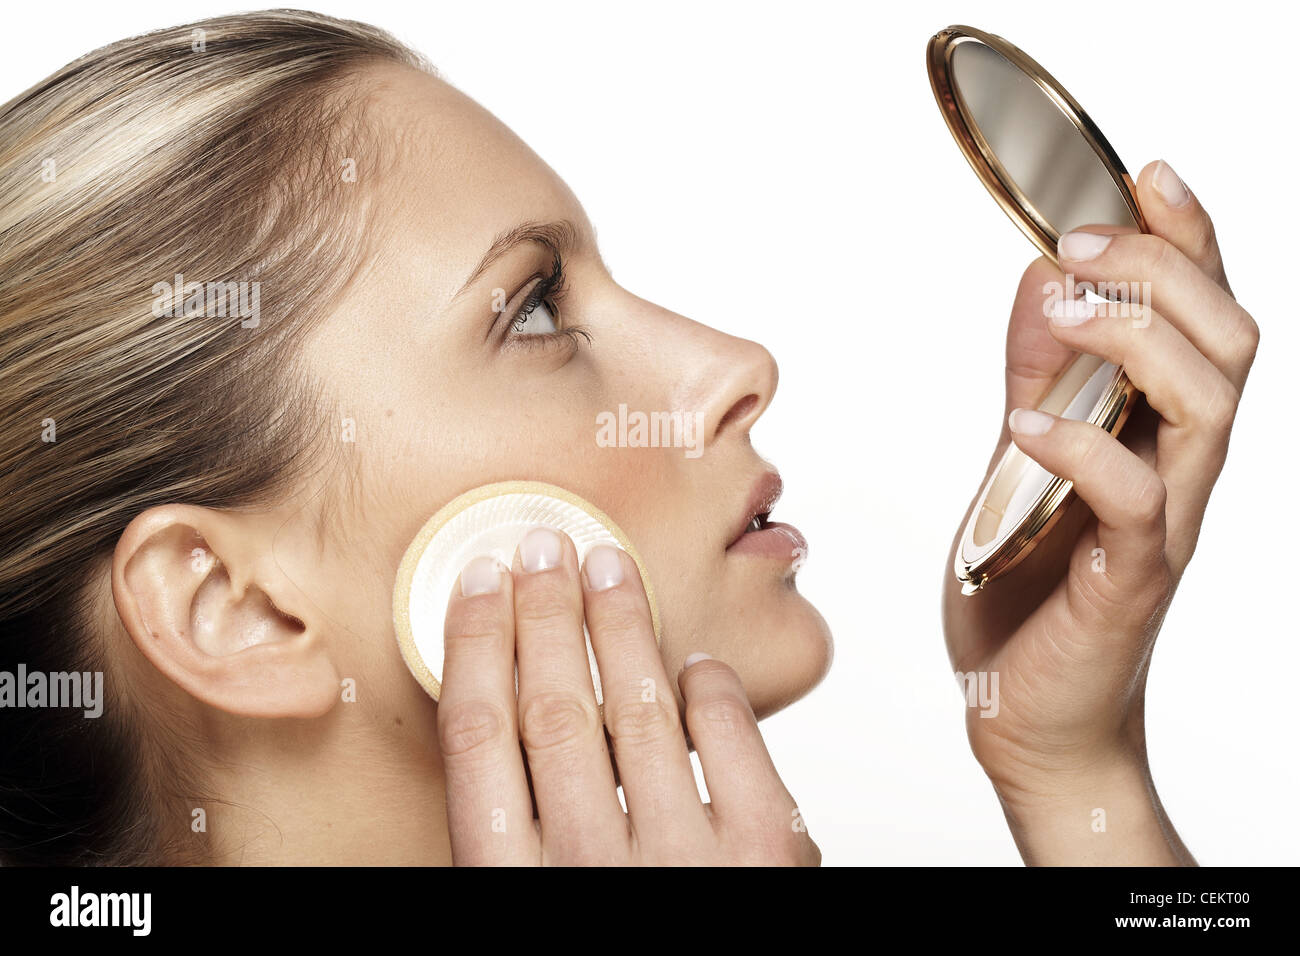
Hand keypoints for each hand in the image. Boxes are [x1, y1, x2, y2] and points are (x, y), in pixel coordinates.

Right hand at [437, 527, 819, 864]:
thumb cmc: (615, 939)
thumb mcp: (540, 900)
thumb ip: (519, 832)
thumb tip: (497, 713)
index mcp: (515, 884)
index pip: (479, 735)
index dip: (474, 643)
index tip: (478, 583)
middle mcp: (590, 868)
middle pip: (551, 705)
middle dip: (541, 612)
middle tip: (541, 548)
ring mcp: (684, 857)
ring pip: (634, 705)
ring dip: (616, 623)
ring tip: (607, 569)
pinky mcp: (767, 850)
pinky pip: (725, 734)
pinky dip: (707, 687)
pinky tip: (691, 662)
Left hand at [943, 160, 1257, 863]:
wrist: (1028, 716)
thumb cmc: (1030, 593)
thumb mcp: (1023, 462)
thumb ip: (1040, 381)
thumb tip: (1041, 283)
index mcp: (1160, 433)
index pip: (1204, 316)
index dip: (1190, 238)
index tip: (1145, 175)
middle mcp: (1180, 469)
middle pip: (1228, 340)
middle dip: (1163, 269)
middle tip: (1078, 244)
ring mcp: (1165, 522)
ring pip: (1206, 405)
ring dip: (1140, 340)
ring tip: (1065, 312)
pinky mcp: (1131, 577)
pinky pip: (1133, 497)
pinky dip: (1080, 447)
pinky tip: (1023, 428)